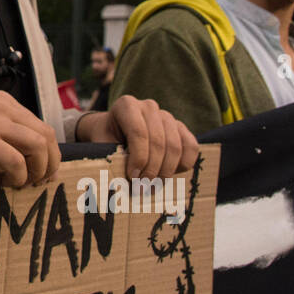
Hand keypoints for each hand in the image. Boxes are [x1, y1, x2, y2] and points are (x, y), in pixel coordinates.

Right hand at [0, 91, 57, 187]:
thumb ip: (12, 136)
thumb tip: (47, 164)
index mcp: (4, 102)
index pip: (44, 128)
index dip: (51, 156)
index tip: (45, 175)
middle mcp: (0, 106)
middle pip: (46, 136)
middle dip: (49, 164)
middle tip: (37, 183)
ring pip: (37, 146)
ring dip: (35, 171)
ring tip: (19, 183)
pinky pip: (15, 161)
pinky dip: (17, 177)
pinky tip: (4, 182)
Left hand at [75, 95, 197, 178]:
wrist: (114, 130)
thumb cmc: (106, 139)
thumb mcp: (101, 145)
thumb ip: (111, 157)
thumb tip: (121, 181)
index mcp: (127, 106)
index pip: (138, 132)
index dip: (138, 158)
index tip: (133, 177)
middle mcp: (148, 107)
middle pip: (159, 141)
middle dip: (152, 169)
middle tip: (143, 187)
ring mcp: (166, 115)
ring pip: (176, 146)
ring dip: (166, 170)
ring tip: (153, 185)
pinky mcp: (180, 127)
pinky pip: (191, 146)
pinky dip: (184, 164)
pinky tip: (171, 175)